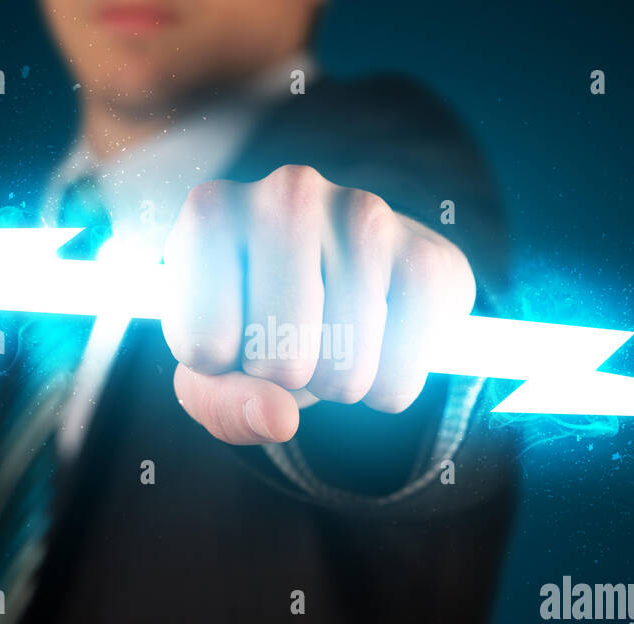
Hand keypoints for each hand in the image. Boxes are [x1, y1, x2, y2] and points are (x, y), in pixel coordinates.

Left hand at [162, 164, 475, 444]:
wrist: (342, 273)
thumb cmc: (258, 316)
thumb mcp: (212, 366)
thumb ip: (221, 404)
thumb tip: (279, 419)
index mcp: (213, 213)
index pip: (204, 348)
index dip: (218, 367)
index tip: (229, 331)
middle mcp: (288, 195)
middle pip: (281, 362)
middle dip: (287, 379)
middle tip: (291, 339)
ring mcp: (365, 215)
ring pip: (346, 371)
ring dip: (339, 385)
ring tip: (334, 336)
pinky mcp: (428, 254)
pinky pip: (402, 376)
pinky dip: (389, 387)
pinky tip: (379, 340)